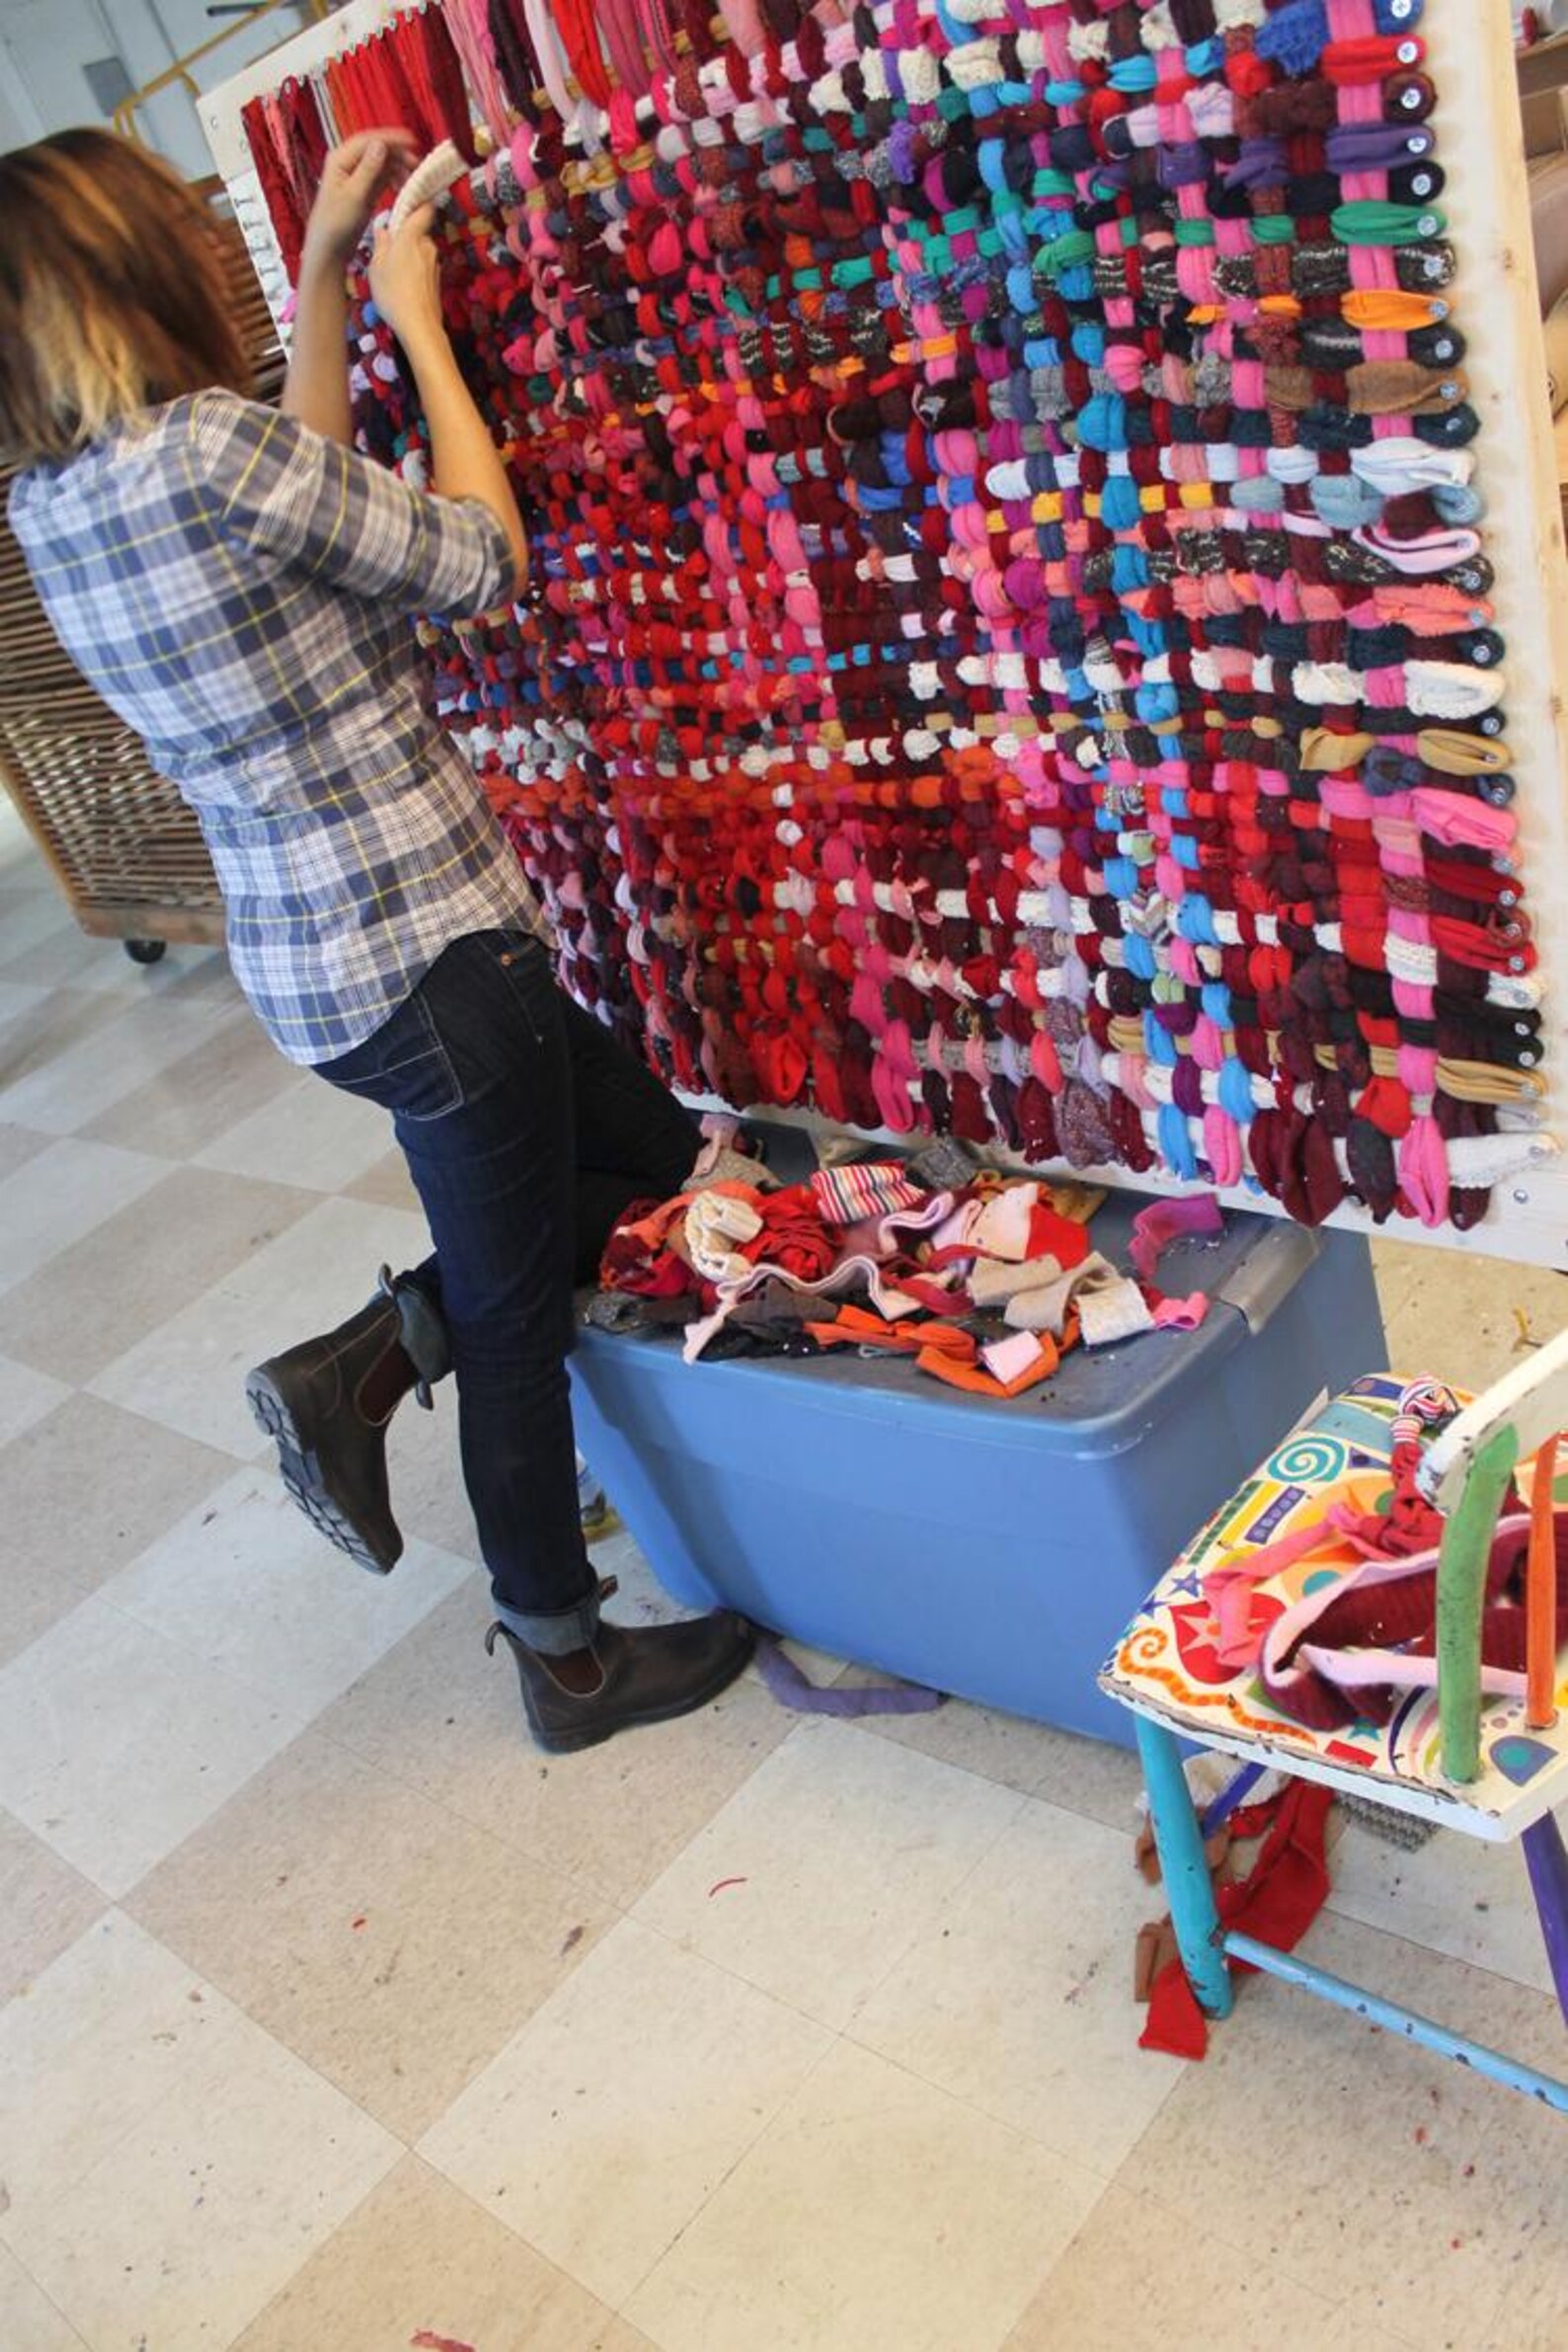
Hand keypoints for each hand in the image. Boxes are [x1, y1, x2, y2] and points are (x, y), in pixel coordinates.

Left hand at [301, 128, 416, 276]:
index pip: (368, 140)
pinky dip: (395, 180)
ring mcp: (357, 177)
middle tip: (416, 163)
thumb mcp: (354, 196)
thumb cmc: (334, 226)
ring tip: (412, 178)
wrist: (330, 249)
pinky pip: (383, 178)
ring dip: (399, 168)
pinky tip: (404, 187)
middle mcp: (348, 165)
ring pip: (382, 164)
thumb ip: (368, 169)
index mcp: (340, 160)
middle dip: (398, 155)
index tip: (411, 141)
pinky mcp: (364, 190)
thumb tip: (380, 146)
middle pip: (377, 150)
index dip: (391, 138)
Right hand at [367, 205, 444, 353]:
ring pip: (419, 251)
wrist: (419, 326)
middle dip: (405, 238)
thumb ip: (381, 244)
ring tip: (393, 274)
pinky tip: (403, 287)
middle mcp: (427, 246)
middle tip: (388, 251)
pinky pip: (423, 268)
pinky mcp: (437, 281)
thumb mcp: (376, 267)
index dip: (419, 204)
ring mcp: (434, 264)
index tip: (408, 206)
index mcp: (412, 236)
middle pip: (418, 232)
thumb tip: (384, 230)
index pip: (424, 208)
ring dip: (408, 257)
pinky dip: (414, 272)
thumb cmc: (393, 293)